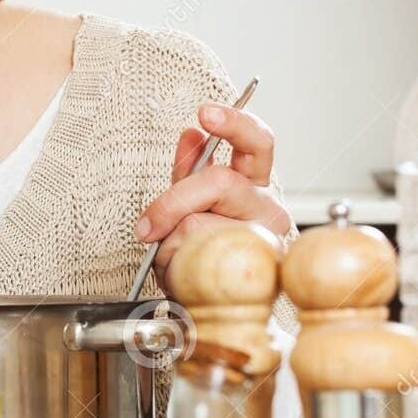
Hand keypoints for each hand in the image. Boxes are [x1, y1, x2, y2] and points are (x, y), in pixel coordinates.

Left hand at [135, 101, 291, 291]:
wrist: (219, 305)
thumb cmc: (206, 251)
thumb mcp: (191, 205)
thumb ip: (190, 171)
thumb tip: (190, 134)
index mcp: (253, 184)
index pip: (258, 142)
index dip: (233, 123)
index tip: (204, 113)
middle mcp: (267, 207)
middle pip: (219, 181)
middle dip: (174, 201)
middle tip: (150, 225)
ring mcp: (264, 238)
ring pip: (199, 223)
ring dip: (171, 242)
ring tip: (174, 256)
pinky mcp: (252, 269)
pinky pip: (197, 255)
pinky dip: (175, 264)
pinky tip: (182, 270)